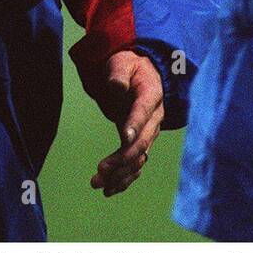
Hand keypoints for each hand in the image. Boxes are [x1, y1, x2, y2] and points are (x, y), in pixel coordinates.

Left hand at [88, 50, 164, 197]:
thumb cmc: (129, 67)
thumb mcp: (123, 63)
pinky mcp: (141, 143)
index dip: (135, 125)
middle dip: (122, 158)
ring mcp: (149, 133)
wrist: (140, 74)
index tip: (123, 138)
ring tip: (97, 184)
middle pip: (142, 142)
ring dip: (120, 174)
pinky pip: (136, 165)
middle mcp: (155, 118)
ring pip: (139, 158)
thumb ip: (119, 75)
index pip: (144, 112)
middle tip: (100, 170)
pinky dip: (124, 179)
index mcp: (151, 95)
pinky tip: (109, 190)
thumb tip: (116, 86)